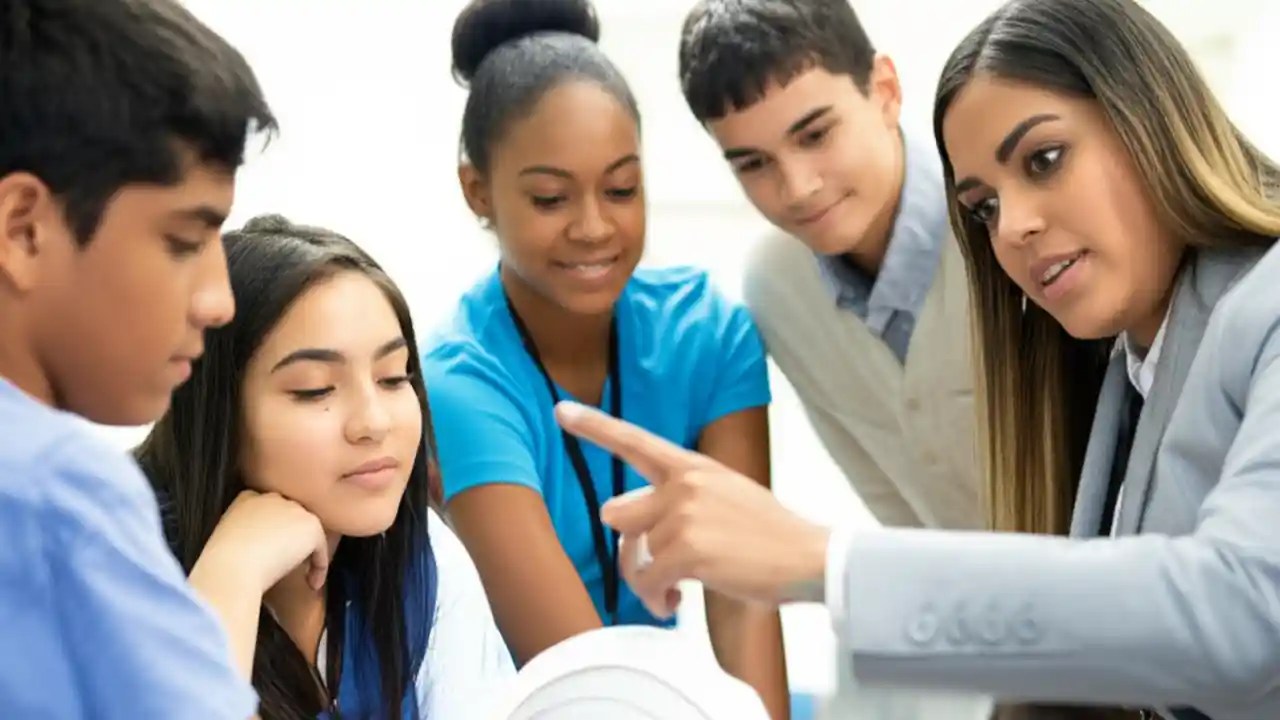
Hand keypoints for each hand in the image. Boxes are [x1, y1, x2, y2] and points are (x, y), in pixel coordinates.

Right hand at [196, 490, 330, 594]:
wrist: (231, 567)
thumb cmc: (223, 563)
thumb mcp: (229, 540)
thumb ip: (247, 536)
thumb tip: (262, 550)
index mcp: (247, 498)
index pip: (268, 510)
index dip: (274, 532)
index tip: (273, 552)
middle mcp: (273, 497)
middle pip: (291, 516)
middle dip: (293, 538)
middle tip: (290, 564)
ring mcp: (293, 509)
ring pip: (307, 531)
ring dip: (307, 552)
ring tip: (303, 574)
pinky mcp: (310, 525)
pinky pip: (321, 547)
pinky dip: (319, 566)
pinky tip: (312, 583)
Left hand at [555, 401, 829, 617]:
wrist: (810, 558)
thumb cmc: (767, 536)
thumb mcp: (725, 496)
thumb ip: (679, 500)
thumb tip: (628, 524)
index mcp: (693, 467)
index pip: (635, 441)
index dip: (594, 426)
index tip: (561, 409)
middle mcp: (685, 484)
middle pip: (616, 515)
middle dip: (629, 547)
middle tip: (657, 571)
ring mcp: (686, 514)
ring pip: (633, 556)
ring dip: (647, 582)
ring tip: (673, 592)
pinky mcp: (690, 549)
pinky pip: (649, 581)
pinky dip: (657, 599)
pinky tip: (677, 603)